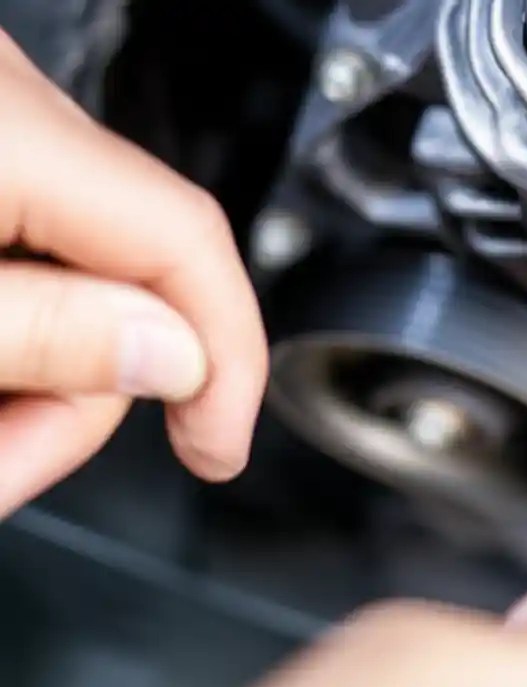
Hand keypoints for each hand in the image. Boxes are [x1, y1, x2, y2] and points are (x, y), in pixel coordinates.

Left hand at [0, 29, 266, 514]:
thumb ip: (46, 332)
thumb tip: (175, 355)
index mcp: (2, 127)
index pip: (188, 239)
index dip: (227, 356)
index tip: (216, 445)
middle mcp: (6, 103)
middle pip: (132, 270)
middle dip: (86, 395)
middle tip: (11, 466)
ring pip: (79, 268)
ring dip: (38, 375)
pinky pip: (30, 242)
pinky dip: (11, 326)